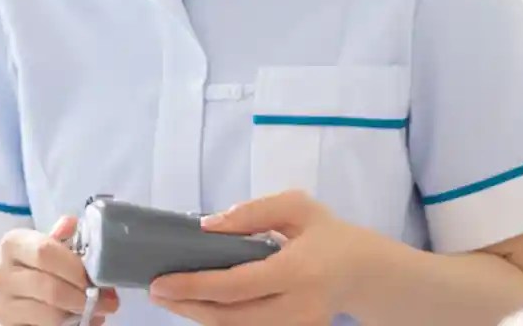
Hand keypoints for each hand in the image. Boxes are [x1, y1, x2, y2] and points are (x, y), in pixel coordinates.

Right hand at [0, 217, 119, 324]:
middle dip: (82, 295)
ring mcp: (1, 304)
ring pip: (48, 314)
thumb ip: (61, 237)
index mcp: (12, 244)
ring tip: (95, 310)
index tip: (95, 277)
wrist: (8, 293)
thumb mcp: (46, 245)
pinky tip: (77, 318)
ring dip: (77, 313)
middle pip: (49, 287)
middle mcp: (0, 274)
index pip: (45, 253)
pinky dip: (67, 324)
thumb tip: (71, 223)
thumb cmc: (34, 265)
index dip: (74, 267)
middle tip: (106, 301)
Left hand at [149, 190, 374, 324]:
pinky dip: (220, 320)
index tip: (160, 282)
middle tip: (156, 292)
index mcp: (299, 270)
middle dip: (188, 306)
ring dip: (200, 316)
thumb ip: (255, 211)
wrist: (366, 273)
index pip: (237, 285)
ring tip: (172, 297)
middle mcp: (298, 307)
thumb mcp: (298, 207)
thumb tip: (207, 226)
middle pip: (231, 318)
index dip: (195, 286)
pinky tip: (200, 305)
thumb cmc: (328, 234)